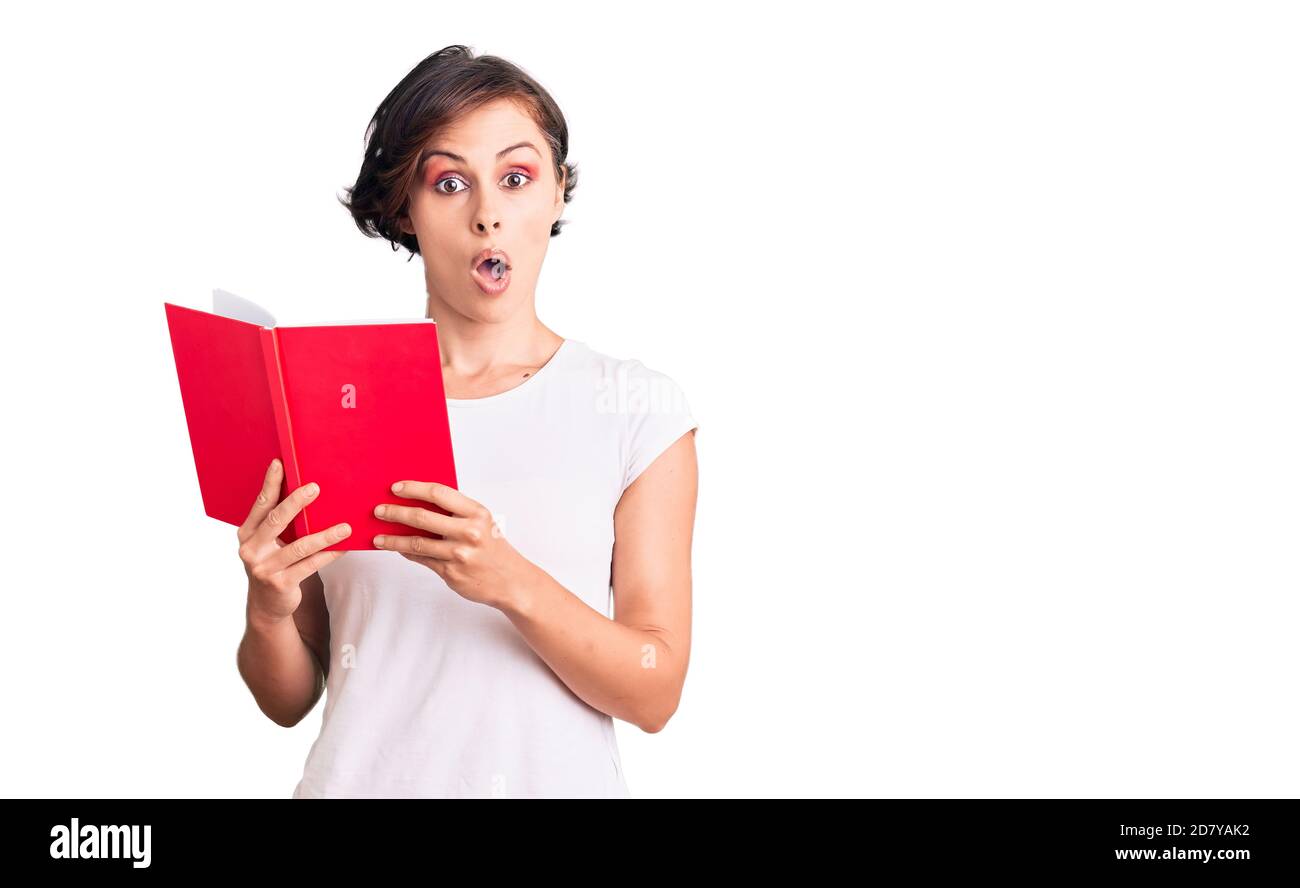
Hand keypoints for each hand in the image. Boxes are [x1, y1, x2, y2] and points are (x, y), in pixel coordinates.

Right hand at [238, 458, 352, 625]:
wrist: (267, 604)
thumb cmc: (273, 564)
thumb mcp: (268, 543)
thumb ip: (277, 523)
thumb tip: (306, 492)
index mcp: (247, 533)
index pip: (260, 504)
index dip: (270, 483)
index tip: (279, 463)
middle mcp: (251, 549)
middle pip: (276, 520)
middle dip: (296, 502)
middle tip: (315, 488)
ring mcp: (265, 568)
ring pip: (300, 546)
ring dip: (325, 535)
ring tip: (345, 526)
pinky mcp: (281, 584)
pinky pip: (311, 565)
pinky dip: (329, 555)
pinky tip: (344, 547)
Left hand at [373, 480, 533, 609]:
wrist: (511, 581)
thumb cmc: (494, 549)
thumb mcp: (483, 523)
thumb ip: (456, 513)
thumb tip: (419, 503)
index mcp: (476, 513)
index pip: (439, 493)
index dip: (414, 488)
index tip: (396, 488)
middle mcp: (468, 532)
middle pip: (422, 517)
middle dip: (395, 512)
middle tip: (379, 511)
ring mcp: (458, 554)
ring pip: (416, 542)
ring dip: (393, 538)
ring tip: (378, 537)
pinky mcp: (451, 572)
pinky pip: (422, 559)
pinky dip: (406, 552)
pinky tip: (397, 548)